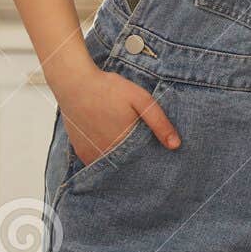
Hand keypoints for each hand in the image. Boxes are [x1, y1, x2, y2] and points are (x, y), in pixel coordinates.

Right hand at [58, 66, 178, 165]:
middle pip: (128, 167)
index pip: (144, 163)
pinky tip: (112, 145)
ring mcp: (91, 155)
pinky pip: (98, 163)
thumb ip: (158, 122)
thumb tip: (175, 145)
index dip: (152, 161)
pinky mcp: (82, 153)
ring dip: (122, 161)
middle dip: (138, 162)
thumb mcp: (140, 99)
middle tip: (141, 148)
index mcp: (124, 143)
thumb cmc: (108, 89)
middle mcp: (106, 154)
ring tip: (126, 145)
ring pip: (113, 167)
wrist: (75, 84)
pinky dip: (107, 158)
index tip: (158, 158)